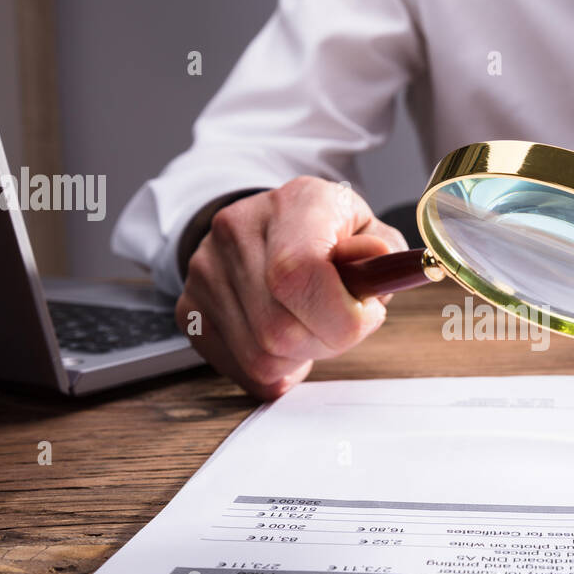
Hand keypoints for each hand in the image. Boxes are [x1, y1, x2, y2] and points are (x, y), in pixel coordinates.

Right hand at [175, 177, 406, 399]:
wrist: (267, 226)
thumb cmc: (328, 235)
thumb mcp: (367, 230)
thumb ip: (384, 249)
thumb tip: (377, 259)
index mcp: (294, 204)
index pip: (299, 273)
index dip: (340, 314)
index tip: (363, 314)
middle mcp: (238, 230)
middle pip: (280, 330)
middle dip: (325, 343)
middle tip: (338, 323)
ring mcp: (205, 271)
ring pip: (260, 358)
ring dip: (300, 357)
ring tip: (310, 324)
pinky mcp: (189, 308)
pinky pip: (240, 369)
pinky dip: (274, 367)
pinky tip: (284, 337)